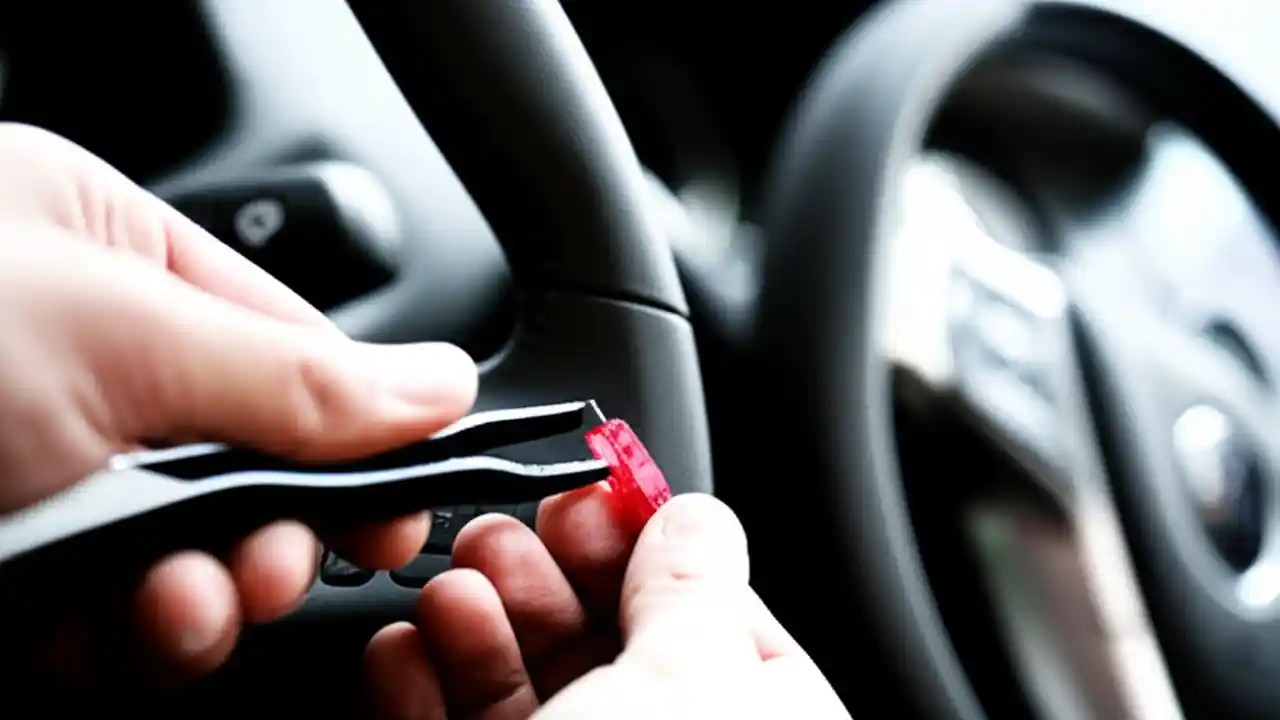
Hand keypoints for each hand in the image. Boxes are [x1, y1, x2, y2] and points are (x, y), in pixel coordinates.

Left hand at [0, 123, 477, 683]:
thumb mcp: (118, 336)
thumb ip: (297, 379)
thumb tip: (437, 387)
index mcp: (109, 257)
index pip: (292, 343)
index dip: (362, 424)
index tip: (411, 493)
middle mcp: (81, 365)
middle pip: (252, 464)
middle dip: (286, 525)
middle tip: (296, 550)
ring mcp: (46, 479)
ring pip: (195, 556)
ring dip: (220, 596)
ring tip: (199, 598)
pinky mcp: (14, 582)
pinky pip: (122, 625)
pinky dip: (147, 644)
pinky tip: (136, 630)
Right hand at [365, 491, 849, 718]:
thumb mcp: (691, 682)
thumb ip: (693, 586)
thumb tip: (694, 513)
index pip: (721, 620)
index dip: (656, 549)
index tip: (597, 492)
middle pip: (608, 645)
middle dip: (549, 575)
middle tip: (506, 528)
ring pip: (526, 689)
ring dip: (477, 623)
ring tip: (449, 579)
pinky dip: (419, 690)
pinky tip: (403, 652)